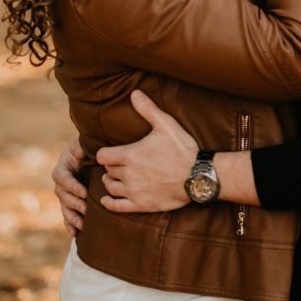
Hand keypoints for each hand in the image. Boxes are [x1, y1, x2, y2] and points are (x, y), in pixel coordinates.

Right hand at [52, 139, 86, 236]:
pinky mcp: (71, 202)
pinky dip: (70, 225)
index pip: (61, 177)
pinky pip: (67, 215)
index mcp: (63, 165)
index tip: (84, 192)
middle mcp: (62, 181)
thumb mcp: (85, 143)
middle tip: (86, 209)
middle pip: (62, 194)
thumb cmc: (91, 147)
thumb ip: (82, 146)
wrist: (95, 155)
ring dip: (72, 217)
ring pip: (64, 207)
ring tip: (81, 225)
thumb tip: (80, 151)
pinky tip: (75, 234)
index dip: (71, 186)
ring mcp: (66, 193)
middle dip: (73, 203)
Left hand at [97, 90, 197, 213]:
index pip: (103, 156)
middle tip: (117, 163)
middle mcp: (129, 174)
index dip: (105, 153)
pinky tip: (106, 199)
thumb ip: (148, 109)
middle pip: (108, 170)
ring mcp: (134, 191)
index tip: (110, 151)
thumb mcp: (166, 125)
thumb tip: (134, 93)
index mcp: (131, 155)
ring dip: (110, 181)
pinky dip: (109, 203)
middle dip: (111, 166)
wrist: (197, 176)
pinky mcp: (141, 205)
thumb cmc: (182, 149)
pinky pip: (117, 206)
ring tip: (114, 177)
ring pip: (111, 187)